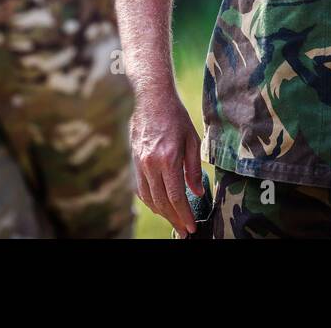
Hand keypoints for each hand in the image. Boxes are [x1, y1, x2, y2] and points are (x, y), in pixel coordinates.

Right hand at [129, 87, 205, 236]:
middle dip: (174, 219)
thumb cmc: (176, 116)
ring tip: (175, 220)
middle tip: (185, 230)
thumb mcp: (192, 139)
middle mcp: (151, 164)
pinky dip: (151, 201)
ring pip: (149, 198)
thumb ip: (193, 169)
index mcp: (168, 159)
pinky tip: (160, 205)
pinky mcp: (134, 161)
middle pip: (162, 202)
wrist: (151, 99)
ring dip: (162, 213)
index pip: (176, 196)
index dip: (184, 215)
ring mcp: (140, 164)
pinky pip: (141, 189)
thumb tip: (196, 192)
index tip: (191, 227)